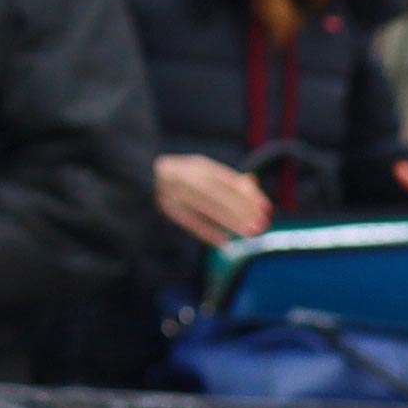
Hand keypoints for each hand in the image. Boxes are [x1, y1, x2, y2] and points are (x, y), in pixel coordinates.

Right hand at [155, 152, 273, 250]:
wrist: (141, 176)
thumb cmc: (186, 179)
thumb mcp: (206, 174)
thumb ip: (230, 181)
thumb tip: (253, 185)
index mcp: (197, 165)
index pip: (226, 179)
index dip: (247, 194)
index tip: (266, 208)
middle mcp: (184, 176)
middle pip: (216, 193)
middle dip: (240, 209)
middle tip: (260, 225)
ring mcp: (172, 192)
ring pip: (204, 207)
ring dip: (228, 221)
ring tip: (248, 233)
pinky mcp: (166, 208)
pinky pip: (189, 222)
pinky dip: (207, 232)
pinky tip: (224, 242)